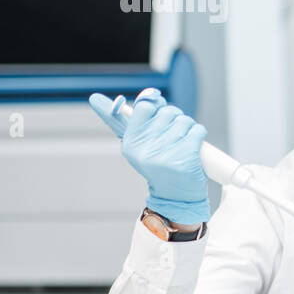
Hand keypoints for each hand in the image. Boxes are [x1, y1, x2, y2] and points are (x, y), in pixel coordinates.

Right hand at [89, 88, 209, 224]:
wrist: (175, 197)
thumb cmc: (157, 166)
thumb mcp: (136, 145)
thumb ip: (119, 121)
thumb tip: (94, 97)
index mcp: (131, 143)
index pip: (144, 106)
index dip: (156, 103)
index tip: (159, 107)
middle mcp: (145, 148)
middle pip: (168, 111)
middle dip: (175, 119)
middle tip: (172, 136)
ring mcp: (165, 153)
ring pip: (184, 120)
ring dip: (188, 128)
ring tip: (182, 144)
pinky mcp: (185, 157)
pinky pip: (197, 130)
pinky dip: (198, 134)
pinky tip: (193, 147)